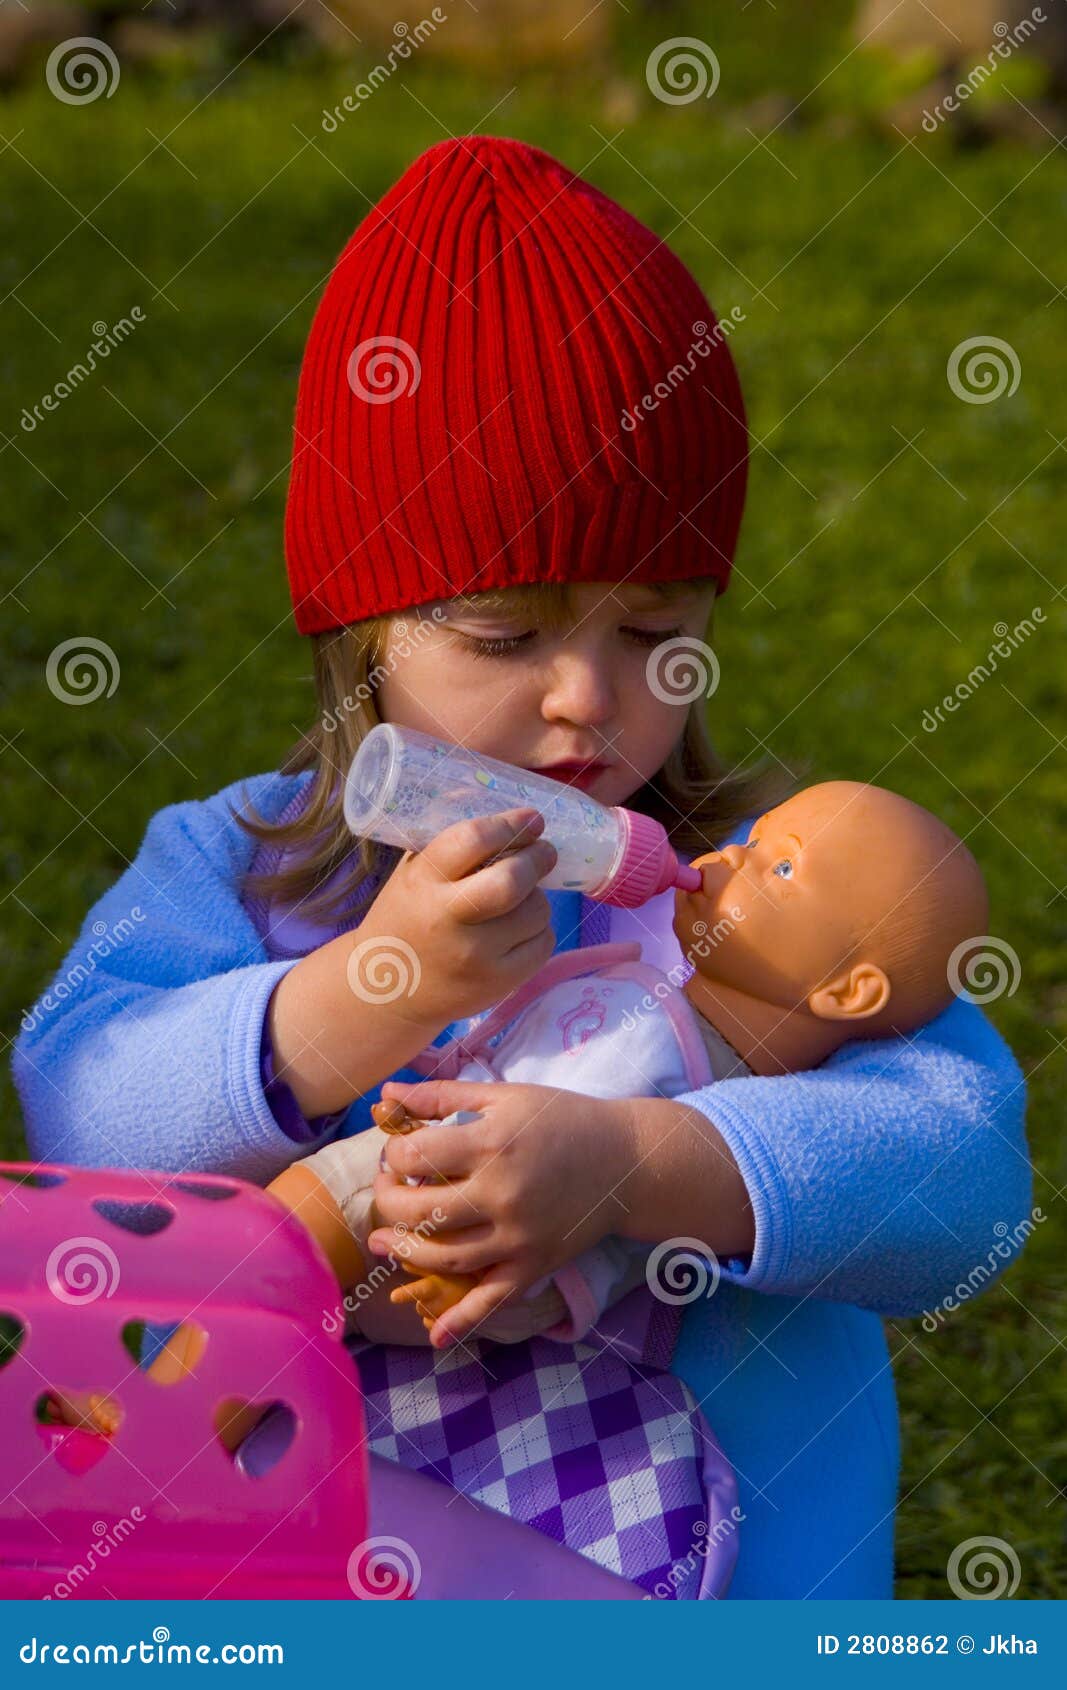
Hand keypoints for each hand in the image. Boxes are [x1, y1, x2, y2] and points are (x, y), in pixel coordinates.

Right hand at [267, 808, 557, 1116]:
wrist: (387, 991)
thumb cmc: (406, 918)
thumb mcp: (412, 875)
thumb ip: (448, 845)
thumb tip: (501, 804)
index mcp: (423, 882)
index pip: (471, 840)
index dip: (509, 825)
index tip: (531, 818)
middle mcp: (449, 919)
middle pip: (513, 881)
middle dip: (538, 858)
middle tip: (545, 850)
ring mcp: (476, 956)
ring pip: (536, 911)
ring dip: (536, 897)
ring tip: (521, 896)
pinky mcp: (499, 983)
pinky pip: (542, 943)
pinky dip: (538, 929)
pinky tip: (521, 928)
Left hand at [367, 1077, 636, 1347]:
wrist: (627, 1161)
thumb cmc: (562, 1119)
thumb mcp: (504, 1096)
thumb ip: (442, 1095)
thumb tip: (387, 1094)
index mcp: (492, 1144)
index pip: (416, 1157)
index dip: (396, 1156)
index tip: (400, 1154)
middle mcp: (503, 1194)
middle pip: (420, 1212)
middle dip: (388, 1202)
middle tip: (387, 1191)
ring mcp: (518, 1237)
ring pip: (443, 1258)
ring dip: (404, 1253)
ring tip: (383, 1242)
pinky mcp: (534, 1266)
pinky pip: (492, 1299)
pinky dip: (461, 1321)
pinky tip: (434, 1336)